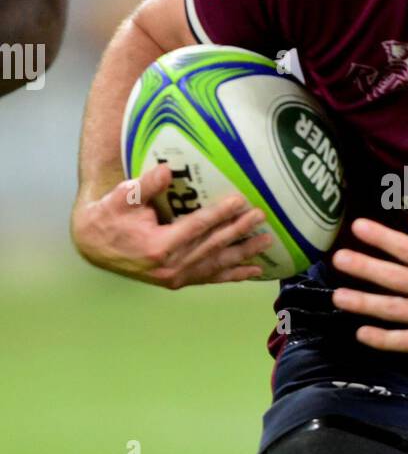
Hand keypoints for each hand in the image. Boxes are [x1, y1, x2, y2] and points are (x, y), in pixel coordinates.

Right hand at [71, 163, 271, 287]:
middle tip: (261, 216)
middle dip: (239, 230)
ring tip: (267, 241)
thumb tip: (165, 170)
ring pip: (217, 264)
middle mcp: (171, 267)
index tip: (241, 201)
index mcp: (158, 246)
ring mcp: (176, 277)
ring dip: (244, 253)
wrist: (94, 245)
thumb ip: (145, 186)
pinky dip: (234, 275)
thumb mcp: (122, 197)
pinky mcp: (178, 282)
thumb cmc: (109, 217)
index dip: (220, 214)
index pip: (197, 227)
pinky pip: (211, 278)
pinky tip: (254, 270)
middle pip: (212, 245)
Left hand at [330, 204, 407, 364]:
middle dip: (363, 267)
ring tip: (338, 297)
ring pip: (391, 310)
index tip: (358, 226)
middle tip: (339, 259)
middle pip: (392, 276)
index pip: (406, 247)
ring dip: (362, 303)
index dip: (381, 236)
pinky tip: (361, 333)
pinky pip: (403, 341)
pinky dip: (381, 339)